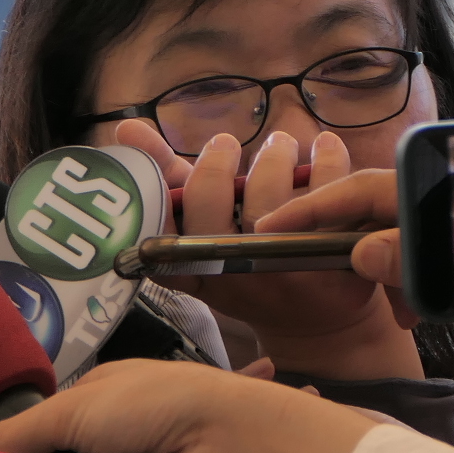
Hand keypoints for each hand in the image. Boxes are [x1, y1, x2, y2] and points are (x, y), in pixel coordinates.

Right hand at [118, 120, 403, 350]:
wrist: (318, 324)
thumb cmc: (248, 262)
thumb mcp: (202, 229)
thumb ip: (164, 178)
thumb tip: (125, 129)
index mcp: (191, 266)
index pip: (159, 220)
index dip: (164, 181)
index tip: (197, 154)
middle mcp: (229, 273)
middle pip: (207, 200)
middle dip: (218, 159)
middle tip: (229, 144)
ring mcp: (278, 271)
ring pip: (266, 193)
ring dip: (275, 153)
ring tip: (281, 145)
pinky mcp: (325, 260)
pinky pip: (327, 191)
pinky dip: (328, 157)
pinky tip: (326, 147)